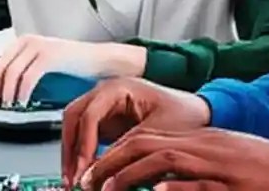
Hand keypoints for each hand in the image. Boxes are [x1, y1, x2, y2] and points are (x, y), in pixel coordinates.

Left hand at [0, 35, 145, 108]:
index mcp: (22, 42)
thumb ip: (23, 70)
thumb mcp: (42, 64)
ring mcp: (39, 46)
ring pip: (11, 73)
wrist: (98, 60)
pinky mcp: (50, 56)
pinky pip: (29, 77)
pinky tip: (23, 102)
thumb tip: (2, 89)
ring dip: (6, 93)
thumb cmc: (72, 65)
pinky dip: (23, 92)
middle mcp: (27, 41)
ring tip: (8, 107)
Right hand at [61, 77, 210, 187]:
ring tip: (75, 181)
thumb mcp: (157, 133)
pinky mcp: (106, 120)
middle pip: (73, 118)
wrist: (198, 112)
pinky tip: (86, 175)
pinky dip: (82, 155)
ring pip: (74, 127)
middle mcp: (106, 92)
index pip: (90, 114)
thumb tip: (102, 168)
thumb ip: (128, 148)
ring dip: (72, 154)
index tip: (84, 169)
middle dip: (70, 150)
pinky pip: (84, 136)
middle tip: (73, 179)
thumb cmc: (184, 115)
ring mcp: (104, 105)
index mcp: (119, 87)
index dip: (83, 144)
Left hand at [81, 127, 268, 190]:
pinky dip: (178, 187)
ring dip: (131, 174)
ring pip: (166, 159)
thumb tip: (158, 186)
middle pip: (147, 144)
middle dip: (111, 163)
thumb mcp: (223, 165)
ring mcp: (220, 164)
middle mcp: (206, 147)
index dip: (114, 155)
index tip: (92, 174)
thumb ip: (191, 173)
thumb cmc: (267, 170)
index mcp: (201, 142)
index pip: (147, 138)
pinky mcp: (235, 182)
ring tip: (107, 190)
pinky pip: (202, 183)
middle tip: (87, 183)